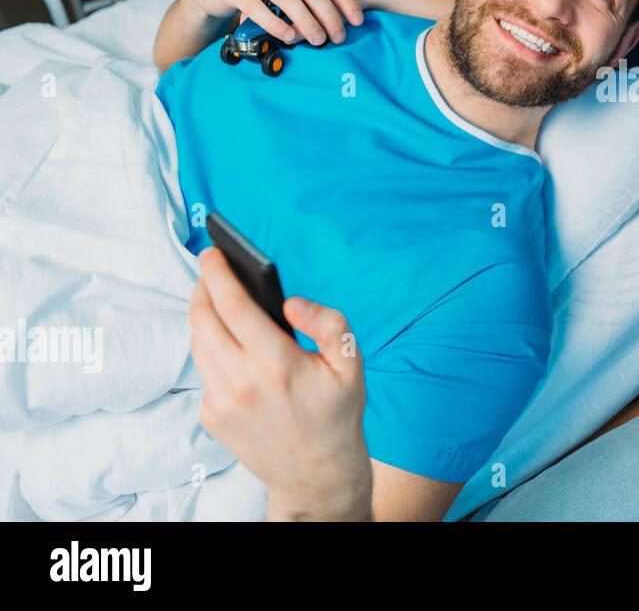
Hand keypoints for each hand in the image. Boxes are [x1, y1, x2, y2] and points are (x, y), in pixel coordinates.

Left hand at [188, 245, 372, 520]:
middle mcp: (240, 382)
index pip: (232, 305)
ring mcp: (220, 402)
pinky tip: (233, 348)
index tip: (212, 252)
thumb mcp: (351, 364)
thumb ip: (328, 323)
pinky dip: (212, 349)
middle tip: (211, 271)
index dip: (217, 273)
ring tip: (221, 304)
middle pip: (202, 319)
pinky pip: (204, 369)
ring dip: (205, 317)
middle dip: (202, 287)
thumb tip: (290, 302)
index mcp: (276, 364)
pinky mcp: (210, 416)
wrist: (315, 475)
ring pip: (197, 342)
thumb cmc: (336, 413)